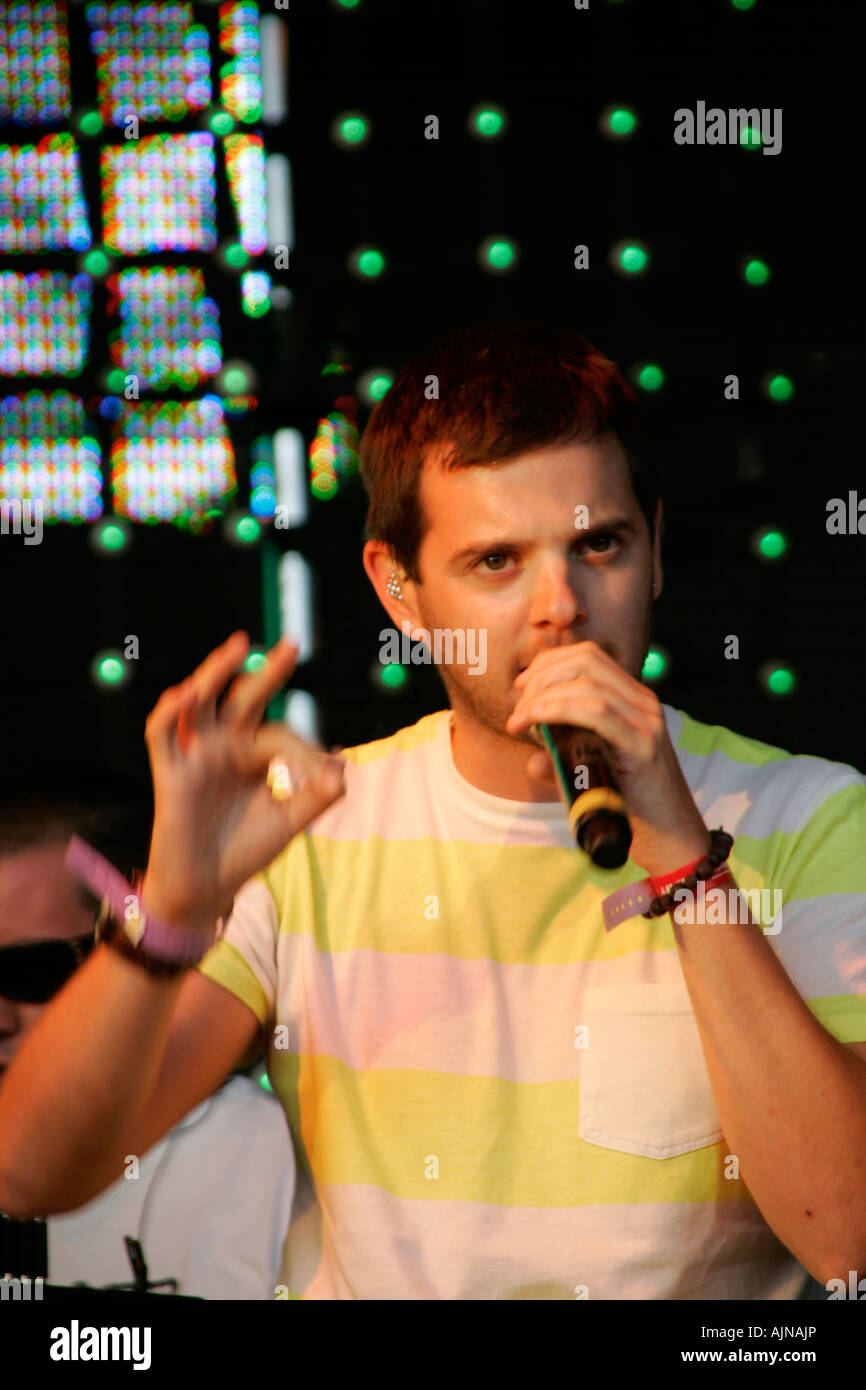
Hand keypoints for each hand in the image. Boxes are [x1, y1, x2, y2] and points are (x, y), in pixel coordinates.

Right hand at [141, 632, 345, 925]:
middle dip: (266, 672)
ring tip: (237, 647)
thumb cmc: (246, 853)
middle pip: (243, 699)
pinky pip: (162, 735)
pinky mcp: (170, 775)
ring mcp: (195, 757)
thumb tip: (342, 765)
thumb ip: (317, 797)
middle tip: (292, 644)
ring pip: (200, 703)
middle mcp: (223, 747)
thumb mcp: (290, 822)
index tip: (324, 775)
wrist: (208, 890)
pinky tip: (184, 693)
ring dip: (215, 673)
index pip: (279, 733)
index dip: (304, 750)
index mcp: (252, 755)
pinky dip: (169, 712)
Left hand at [506, 641, 708, 875]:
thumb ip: (563, 762)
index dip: (549, 663)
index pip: (589, 657)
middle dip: (542, 676)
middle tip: (518, 706)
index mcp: (633, 700)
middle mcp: (643, 703)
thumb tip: (533, 759)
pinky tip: (536, 721)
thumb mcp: (588, 776)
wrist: (670, 839)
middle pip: (586, 660)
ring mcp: (647, 721)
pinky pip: (598, 712)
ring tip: (521, 720)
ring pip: (588, 684)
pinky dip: (559, 710)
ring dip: (544, 696)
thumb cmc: (630, 808)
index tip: (521, 686)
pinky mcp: (643, 745)